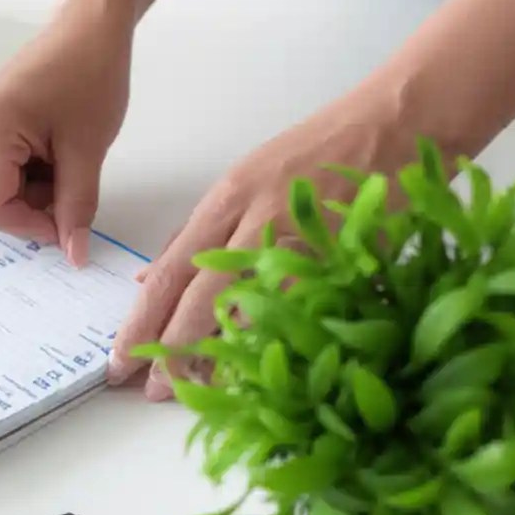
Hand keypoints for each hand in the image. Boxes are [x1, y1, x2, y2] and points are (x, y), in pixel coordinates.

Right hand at [0, 10, 133, 264]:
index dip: (30, 226)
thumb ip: (76, 207)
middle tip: (74, 173)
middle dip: (37, 201)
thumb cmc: (89, 72)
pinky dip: (30, 168)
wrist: (88, 27)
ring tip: (66, 151)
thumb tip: (73, 253)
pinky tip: (52, 143)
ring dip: (36, 184)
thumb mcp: (88, 149)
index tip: (66, 223)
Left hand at [108, 88, 424, 398]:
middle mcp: (254, 223)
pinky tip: (256, 373)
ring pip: (247, 312)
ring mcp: (301, 244)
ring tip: (193, 390)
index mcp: (225, 201)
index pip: (169, 272)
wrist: (396, 124)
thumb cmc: (317, 154)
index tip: (119, 357)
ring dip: (216, 356)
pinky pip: (300, 313)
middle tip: (149, 388)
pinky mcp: (342, 261)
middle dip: (169, 350)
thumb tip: (148, 279)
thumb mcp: (244, 179)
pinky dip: (274, 344)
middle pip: (198, 299)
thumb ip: (197, 232)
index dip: (141, 320)